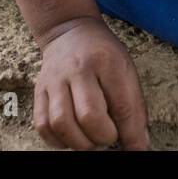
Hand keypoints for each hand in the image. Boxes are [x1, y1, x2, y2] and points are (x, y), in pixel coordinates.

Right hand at [34, 16, 149, 149]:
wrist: (70, 31)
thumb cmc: (103, 55)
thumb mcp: (126, 70)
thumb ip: (134, 108)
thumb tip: (139, 146)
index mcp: (107, 62)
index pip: (121, 106)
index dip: (130, 134)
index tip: (134, 148)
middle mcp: (78, 70)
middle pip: (89, 116)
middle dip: (102, 137)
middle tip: (108, 135)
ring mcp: (55, 80)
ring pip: (61, 123)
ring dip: (79, 142)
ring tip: (89, 138)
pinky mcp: (39, 91)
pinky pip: (42, 125)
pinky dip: (57, 140)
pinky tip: (71, 136)